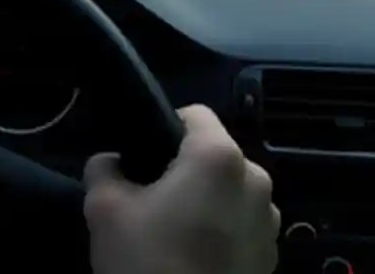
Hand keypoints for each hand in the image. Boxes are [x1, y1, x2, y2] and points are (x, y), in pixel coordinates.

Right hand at [84, 105, 279, 273]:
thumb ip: (104, 168)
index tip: (140, 158)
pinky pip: (240, 225)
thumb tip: (112, 161)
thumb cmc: (147, 263)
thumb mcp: (104, 208)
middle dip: (182, 170)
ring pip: (228, 192)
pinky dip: (219, 231)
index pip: (193, 115)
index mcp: (219, 157)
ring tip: (170, 234)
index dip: (163, 127)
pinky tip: (191, 257)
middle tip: (148, 200)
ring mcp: (269, 222)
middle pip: (212, 155)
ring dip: (204, 201)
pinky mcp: (271, 256)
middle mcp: (256, 181)